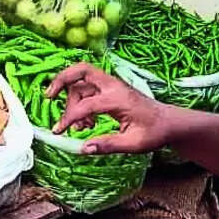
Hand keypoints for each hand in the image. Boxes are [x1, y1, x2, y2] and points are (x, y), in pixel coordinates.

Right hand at [46, 63, 168, 153]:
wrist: (169, 122)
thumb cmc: (154, 132)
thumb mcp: (133, 144)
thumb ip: (107, 145)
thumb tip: (83, 149)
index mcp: (118, 98)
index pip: (85, 104)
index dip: (68, 118)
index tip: (58, 132)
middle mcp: (113, 86)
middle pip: (81, 70)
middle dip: (61, 79)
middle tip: (48, 96)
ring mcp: (112, 86)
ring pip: (82, 81)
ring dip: (72, 99)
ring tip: (78, 127)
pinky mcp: (111, 90)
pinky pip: (88, 89)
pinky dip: (81, 102)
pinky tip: (87, 124)